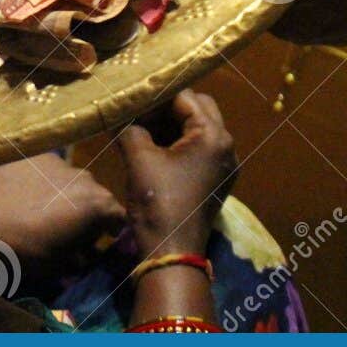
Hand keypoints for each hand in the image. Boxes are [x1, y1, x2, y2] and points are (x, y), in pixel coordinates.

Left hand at [0, 156, 124, 276]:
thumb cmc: (27, 251)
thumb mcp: (61, 265)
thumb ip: (81, 256)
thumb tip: (84, 254)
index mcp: (99, 206)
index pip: (119, 217)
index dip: (111, 231)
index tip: (101, 240)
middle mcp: (85, 178)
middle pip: (96, 195)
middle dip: (88, 211)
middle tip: (71, 228)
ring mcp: (58, 162)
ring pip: (71, 180)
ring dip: (66, 193)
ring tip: (45, 210)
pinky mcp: (33, 154)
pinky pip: (47, 170)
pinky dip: (43, 182)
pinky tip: (26, 194)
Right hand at [117, 90, 235, 257]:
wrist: (172, 252)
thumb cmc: (157, 201)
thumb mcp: (138, 158)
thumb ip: (130, 127)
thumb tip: (121, 113)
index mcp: (213, 136)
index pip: (185, 97)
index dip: (156, 95)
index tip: (132, 97)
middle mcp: (226, 146)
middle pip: (198, 109)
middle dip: (167, 107)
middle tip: (138, 112)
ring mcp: (224, 165)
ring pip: (199, 129)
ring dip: (171, 125)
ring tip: (140, 128)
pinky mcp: (216, 180)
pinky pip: (199, 149)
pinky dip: (178, 143)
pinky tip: (152, 148)